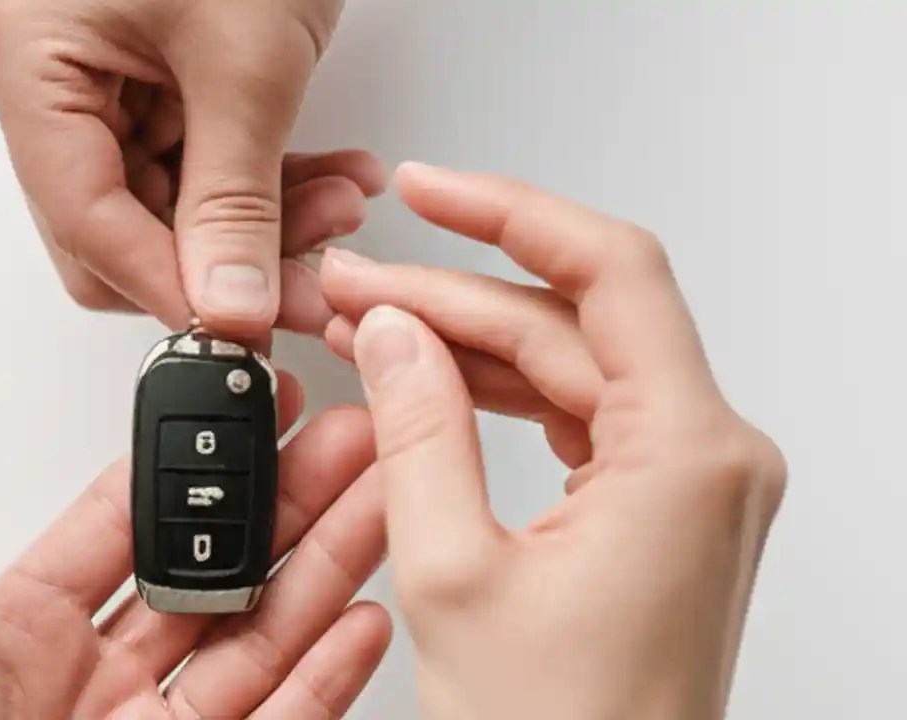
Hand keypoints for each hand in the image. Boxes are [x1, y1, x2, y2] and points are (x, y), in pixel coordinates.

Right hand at [0, 0, 379, 337]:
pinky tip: (328, 180)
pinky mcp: (148, 78)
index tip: (238, 327)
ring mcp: (97, 78)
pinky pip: (196, 163)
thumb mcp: (246, 61)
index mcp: (29, 59)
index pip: (84, 219)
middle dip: (218, 260)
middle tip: (303, 280)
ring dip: (258, 221)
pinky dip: (263, 180)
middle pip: (117, 226)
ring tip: (338, 210)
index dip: (165, 286)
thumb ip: (234, 196)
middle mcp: (47, 76)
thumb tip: (227, 304)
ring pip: (166, 205)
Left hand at [0, 380, 392, 718]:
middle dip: (286, 499)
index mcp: (18, 639)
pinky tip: (364, 618)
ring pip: (262, 637)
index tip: (238, 405)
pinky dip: (330, 677)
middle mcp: (100, 683)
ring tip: (379, 496)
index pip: (123, 525)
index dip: (186, 459)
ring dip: (327, 567)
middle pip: (214, 569)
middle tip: (343, 435)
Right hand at [319, 164, 786, 718]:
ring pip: (573, 363)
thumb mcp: (452, 572)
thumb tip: (390, 330)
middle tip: (355, 283)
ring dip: (469, 341)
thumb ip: (417, 429)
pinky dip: (500, 393)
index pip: (607, 275)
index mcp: (687, 458)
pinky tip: (428, 380)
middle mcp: (711, 459)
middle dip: (453, 293)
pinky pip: (579, 414)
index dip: (507, 215)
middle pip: (575, 320)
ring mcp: (691, 483)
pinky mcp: (660, 507)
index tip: (428, 192)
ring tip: (368, 326)